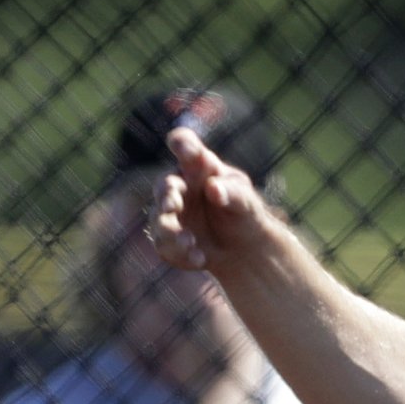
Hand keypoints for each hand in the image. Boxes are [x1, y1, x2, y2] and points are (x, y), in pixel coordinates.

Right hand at [149, 129, 276, 274]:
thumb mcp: (245, 201)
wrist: (244, 249)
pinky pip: (164, 246)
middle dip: (166, 195)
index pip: (185, 145)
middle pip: (164, 186)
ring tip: (191, 242)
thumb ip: (232, 192)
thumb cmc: (245, 213)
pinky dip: (180, 254)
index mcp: (198, 167)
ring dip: (171, 232)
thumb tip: (213, 188)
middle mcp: (179, 186)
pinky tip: (200, 260)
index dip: (182, 143)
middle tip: (171, 205)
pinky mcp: (168, 238)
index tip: (184, 146)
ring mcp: (170, 213)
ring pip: (159, 220)